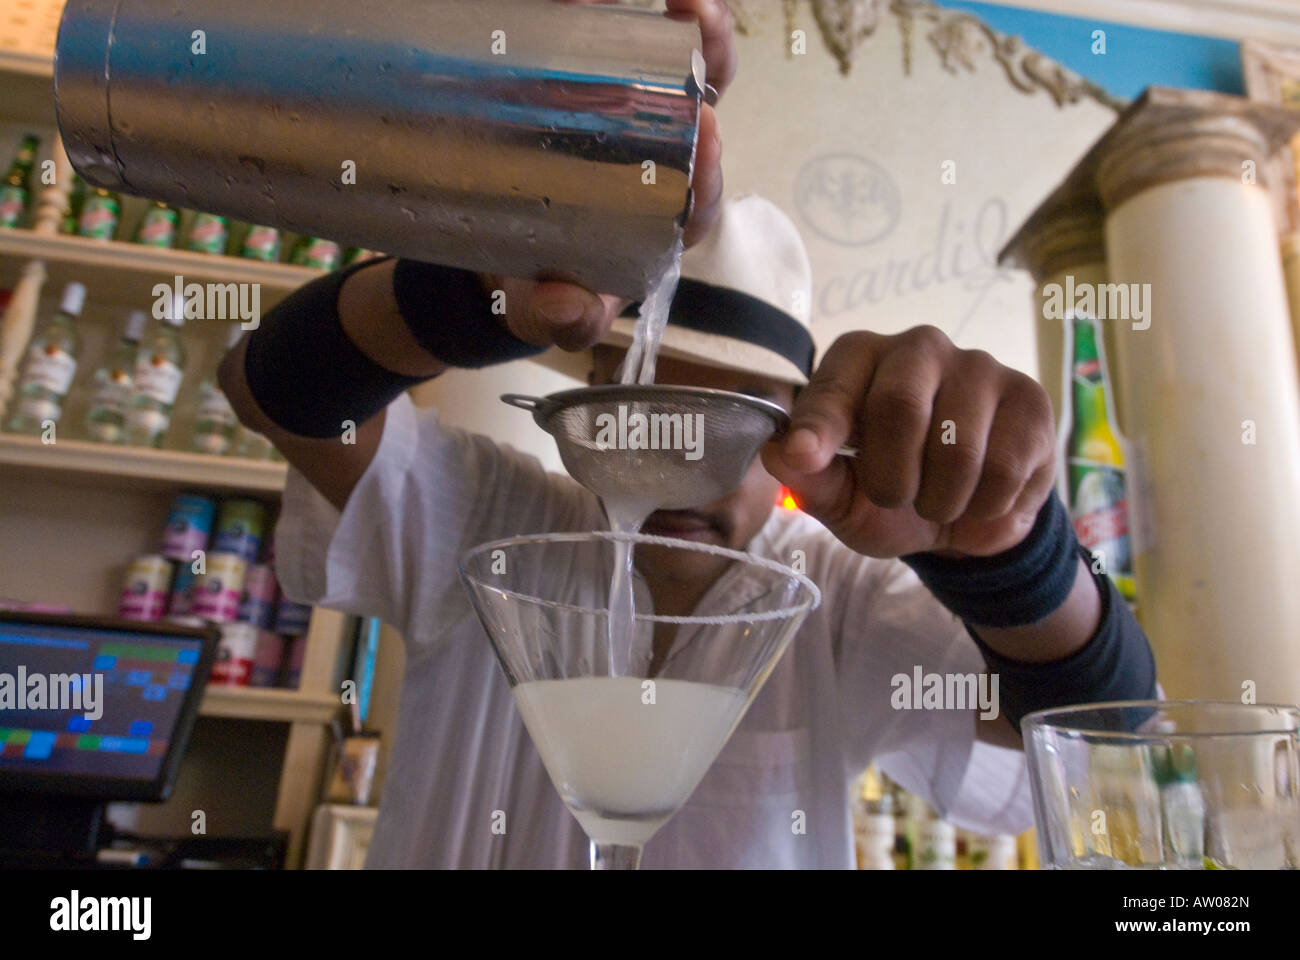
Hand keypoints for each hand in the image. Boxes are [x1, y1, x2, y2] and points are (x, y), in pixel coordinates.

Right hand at [501, 0, 733, 349]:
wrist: (492, 254)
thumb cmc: (534, 286)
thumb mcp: (539, 309)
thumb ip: (559, 317)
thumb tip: (565, 309)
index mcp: (664, 222)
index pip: (703, 196)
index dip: (708, 166)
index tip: (706, 132)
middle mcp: (662, 160)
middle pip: (705, 105)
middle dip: (711, 58)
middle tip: (698, 20)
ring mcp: (632, 114)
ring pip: (674, 57)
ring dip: (680, 17)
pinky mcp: (596, 80)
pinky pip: (616, 37)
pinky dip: (610, 8)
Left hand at [761, 326, 1057, 558]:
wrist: (968, 519)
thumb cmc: (893, 495)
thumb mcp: (841, 500)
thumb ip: (810, 478)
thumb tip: (783, 452)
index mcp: (860, 359)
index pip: (835, 386)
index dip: (818, 426)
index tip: (804, 456)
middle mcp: (918, 346)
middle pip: (898, 406)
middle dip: (892, 479)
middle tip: (895, 498)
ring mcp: (979, 366)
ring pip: (957, 449)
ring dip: (940, 501)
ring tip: (939, 500)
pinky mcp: (1029, 398)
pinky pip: (1003, 468)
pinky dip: (984, 506)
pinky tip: (980, 497)